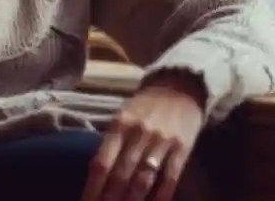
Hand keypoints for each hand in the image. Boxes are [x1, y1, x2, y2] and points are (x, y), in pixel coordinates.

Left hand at [81, 72, 206, 200]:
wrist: (181, 85)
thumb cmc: (146, 106)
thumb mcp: (122, 117)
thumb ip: (111, 144)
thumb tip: (97, 177)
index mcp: (119, 126)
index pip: (101, 164)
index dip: (92, 189)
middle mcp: (138, 134)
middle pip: (120, 176)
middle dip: (109, 200)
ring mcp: (161, 142)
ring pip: (143, 180)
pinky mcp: (182, 148)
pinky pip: (170, 177)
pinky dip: (160, 196)